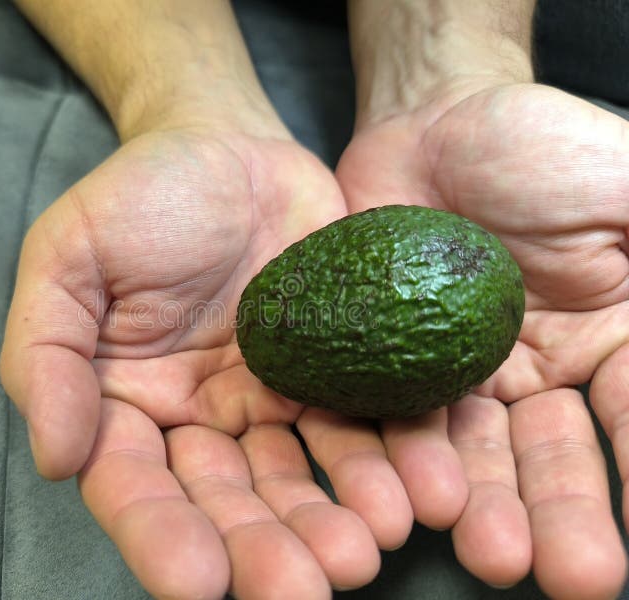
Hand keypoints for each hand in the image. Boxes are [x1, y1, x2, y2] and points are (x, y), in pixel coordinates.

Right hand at [0, 124, 417, 598]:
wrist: (226, 144)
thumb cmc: (137, 197)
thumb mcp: (67, 260)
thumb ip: (45, 354)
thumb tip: (54, 457)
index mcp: (126, 405)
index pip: (135, 486)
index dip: (161, 536)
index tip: (195, 584)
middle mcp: (200, 419)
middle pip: (229, 499)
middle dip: (263, 547)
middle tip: (304, 591)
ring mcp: (273, 397)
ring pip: (301, 473)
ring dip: (333, 517)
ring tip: (366, 550)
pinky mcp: (335, 368)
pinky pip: (362, 419)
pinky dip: (389, 459)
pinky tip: (417, 492)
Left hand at [337, 82, 628, 597]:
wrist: (428, 120)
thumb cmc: (538, 143)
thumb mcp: (626, 189)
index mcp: (610, 339)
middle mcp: (538, 370)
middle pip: (552, 453)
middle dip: (560, 513)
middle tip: (569, 575)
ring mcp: (459, 370)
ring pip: (472, 450)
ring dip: (483, 505)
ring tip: (488, 554)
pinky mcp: (390, 359)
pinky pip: (394, 412)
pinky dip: (401, 458)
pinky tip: (408, 499)